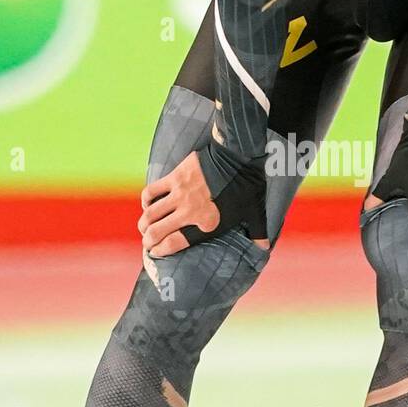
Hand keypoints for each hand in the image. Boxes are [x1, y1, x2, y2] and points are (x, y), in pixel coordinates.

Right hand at [138, 151, 269, 256]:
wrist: (237, 153)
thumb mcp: (255, 211)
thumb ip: (257, 232)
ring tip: (144, 228)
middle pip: (157, 231)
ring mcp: (179, 194)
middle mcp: (189, 212)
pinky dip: (146, 200)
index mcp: (207, 224)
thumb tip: (264, 249)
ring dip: (144, 223)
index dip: (161, 251)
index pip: (174, 244)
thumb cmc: (247, 184)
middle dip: (148, 240)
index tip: (156, 253)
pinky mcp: (174, 177)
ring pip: (150, 214)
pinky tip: (148, 204)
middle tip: (148, 242)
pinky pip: (151, 192)